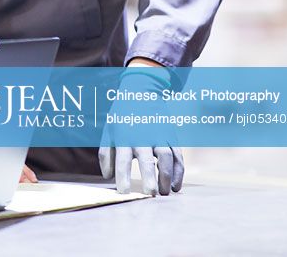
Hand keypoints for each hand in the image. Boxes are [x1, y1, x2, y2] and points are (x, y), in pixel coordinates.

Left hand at [100, 59, 183, 195]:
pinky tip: (177, 186)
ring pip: (167, 158)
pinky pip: (178, 157)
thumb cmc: (122, 116)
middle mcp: (143, 137)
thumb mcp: (109, 130)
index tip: (123, 192)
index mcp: (124, 136)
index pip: (122, 159)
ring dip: (168, 177)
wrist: (142, 92)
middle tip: (150, 194)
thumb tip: (107, 176)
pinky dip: (179, 172)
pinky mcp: (172, 138)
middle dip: (149, 177)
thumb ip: (106, 154)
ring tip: (165, 193)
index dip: (123, 175)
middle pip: (147, 159)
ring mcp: (160, 136)